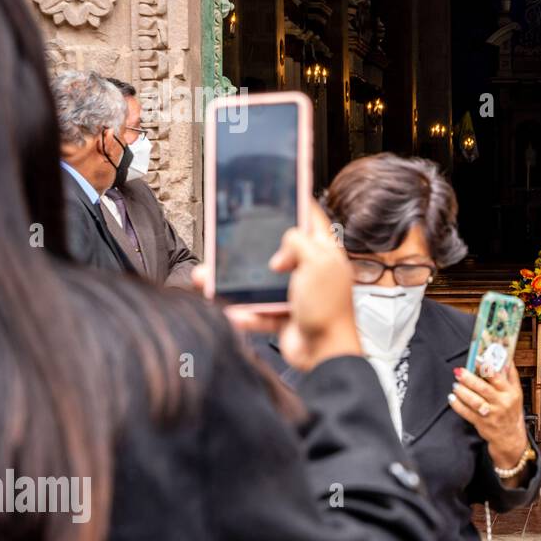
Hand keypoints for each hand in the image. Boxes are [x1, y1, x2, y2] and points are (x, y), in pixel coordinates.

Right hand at [194, 205, 361, 370]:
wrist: (324, 355)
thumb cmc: (329, 311)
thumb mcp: (317, 264)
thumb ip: (300, 243)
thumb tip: (284, 242)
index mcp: (324, 254)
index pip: (310, 219)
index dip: (297, 202)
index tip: (283, 186)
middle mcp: (310, 271)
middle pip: (276, 249)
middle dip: (253, 245)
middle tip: (231, 237)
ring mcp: (294, 293)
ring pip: (258, 281)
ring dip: (235, 282)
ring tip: (211, 277)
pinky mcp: (281, 315)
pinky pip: (255, 309)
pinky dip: (243, 311)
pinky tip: (234, 310)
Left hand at [449, 363, 529, 472]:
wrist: (510, 436)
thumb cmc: (511, 411)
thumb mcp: (516, 393)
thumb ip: (511, 376)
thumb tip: (506, 359)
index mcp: (510, 393)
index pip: (498, 378)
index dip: (486, 367)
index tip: (477, 359)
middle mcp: (501, 403)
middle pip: (483, 389)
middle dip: (469, 379)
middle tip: (459, 372)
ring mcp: (491, 414)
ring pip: (474, 401)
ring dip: (462, 392)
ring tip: (455, 385)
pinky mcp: (481, 423)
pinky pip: (466, 413)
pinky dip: (458, 405)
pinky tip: (452, 398)